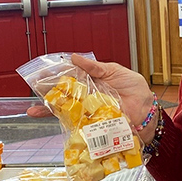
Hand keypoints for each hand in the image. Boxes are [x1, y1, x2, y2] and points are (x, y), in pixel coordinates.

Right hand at [26, 54, 158, 143]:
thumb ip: (96, 67)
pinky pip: (75, 123)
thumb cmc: (135, 90)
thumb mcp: (116, 72)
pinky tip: (52, 122)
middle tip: (35, 86)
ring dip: (48, 108)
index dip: (57, 72)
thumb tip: (75, 57)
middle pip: (64, 92)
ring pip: (65, 108)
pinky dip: (62, 123)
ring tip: (34, 109)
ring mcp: (88, 109)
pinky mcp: (92, 122)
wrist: (147, 111)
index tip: (44, 71)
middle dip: (48, 90)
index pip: (71, 74)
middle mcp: (87, 95)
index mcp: (93, 79)